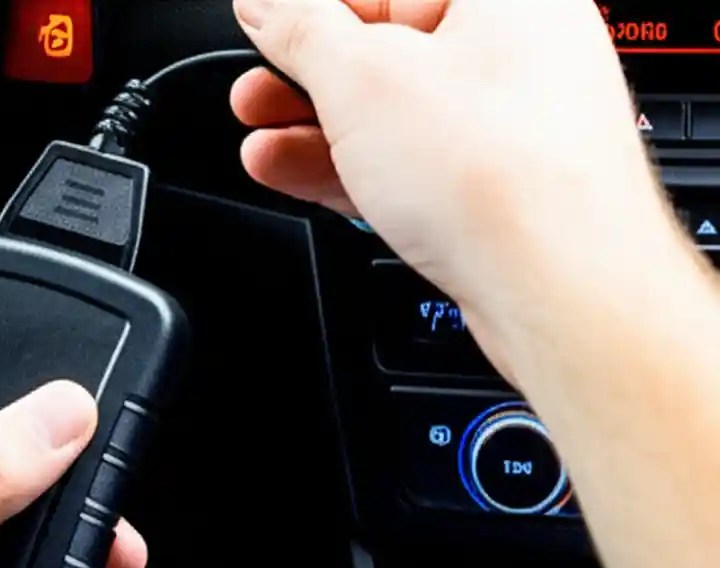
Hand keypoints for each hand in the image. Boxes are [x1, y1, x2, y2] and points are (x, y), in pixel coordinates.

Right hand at [230, 0, 682, 366]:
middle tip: (256, 89)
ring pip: (392, 112)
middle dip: (305, 73)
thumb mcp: (360, 78)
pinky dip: (347, 166)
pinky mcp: (494, 192)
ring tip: (259, 138)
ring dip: (314, 126)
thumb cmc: (498, 178)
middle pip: (387, 45)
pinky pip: (407, 164)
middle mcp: (519, 50)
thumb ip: (301, 29)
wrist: (556, 292)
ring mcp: (509, 126)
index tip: (262, 26)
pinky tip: (292, 170)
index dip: (312, 9)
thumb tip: (265, 4)